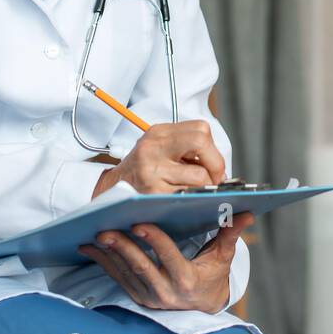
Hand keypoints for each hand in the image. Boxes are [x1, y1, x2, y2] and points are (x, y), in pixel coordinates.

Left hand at [78, 212, 255, 313]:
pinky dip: (103, 262)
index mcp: (186, 279)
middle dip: (122, 247)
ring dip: (108, 254)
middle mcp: (165, 291)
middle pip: (140, 266)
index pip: (168, 257)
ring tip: (94, 235)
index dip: (154, 241)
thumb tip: (246, 212)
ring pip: (125, 272)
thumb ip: (229, 234)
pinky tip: (90, 248)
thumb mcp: (222, 257)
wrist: (202, 307)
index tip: (140, 223)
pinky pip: (117, 278)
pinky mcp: (137, 297)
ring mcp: (149, 296)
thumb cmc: (211, 276)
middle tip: (105, 230)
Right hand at [90, 120, 225, 198]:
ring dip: (205, 189)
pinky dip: (193, 201)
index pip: (201, 130)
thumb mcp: (160, 150)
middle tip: (213, 180)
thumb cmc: (143, 172)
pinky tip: (185, 202)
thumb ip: (187, 150)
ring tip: (195, 193)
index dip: (213, 151)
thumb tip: (221, 171)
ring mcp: (152, 171)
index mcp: (159, 133)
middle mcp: (153, 147)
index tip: (212, 166)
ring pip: (199, 177)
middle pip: (201, 142)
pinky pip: (188, 197)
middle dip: (215, 165)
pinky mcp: (153, 194)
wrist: (111, 193)